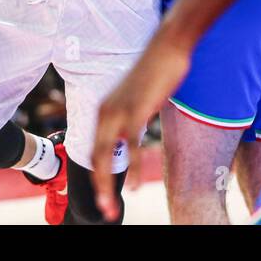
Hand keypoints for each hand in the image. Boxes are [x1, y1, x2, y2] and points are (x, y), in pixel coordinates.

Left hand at [91, 34, 191, 220]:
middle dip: (98, 187)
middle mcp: (105, 111)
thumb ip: (130, 117)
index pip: (94, 149)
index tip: (103, 196)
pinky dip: (133, 168)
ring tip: (111, 208)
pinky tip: (135, 187)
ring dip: (107, 185)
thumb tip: (131, 134)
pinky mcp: (136, 110)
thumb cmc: (156, 72)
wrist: (166, 48)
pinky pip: (130, 146)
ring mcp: (118, 110)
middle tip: (104, 211)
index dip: (97, 175)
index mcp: (104, 109)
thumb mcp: (137, 99)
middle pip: (95, 156)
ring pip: (105, 155)